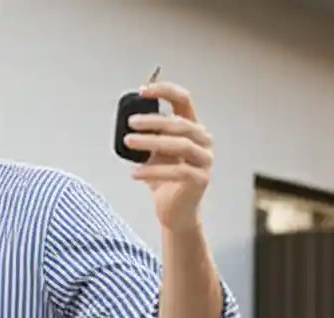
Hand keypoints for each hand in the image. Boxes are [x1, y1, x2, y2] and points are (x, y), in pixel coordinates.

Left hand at [125, 81, 212, 233]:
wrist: (173, 211)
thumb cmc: (163, 178)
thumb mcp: (152, 152)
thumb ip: (147, 135)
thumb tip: (128, 118)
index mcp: (192, 128)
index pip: (184, 100)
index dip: (165, 91)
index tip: (141, 91)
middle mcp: (203, 141)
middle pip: (180, 123)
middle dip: (154, 121)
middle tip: (130, 123)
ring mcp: (205, 160)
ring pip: (180, 145)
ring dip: (151, 142)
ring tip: (128, 142)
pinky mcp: (200, 180)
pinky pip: (176, 172)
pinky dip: (152, 171)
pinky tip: (134, 174)